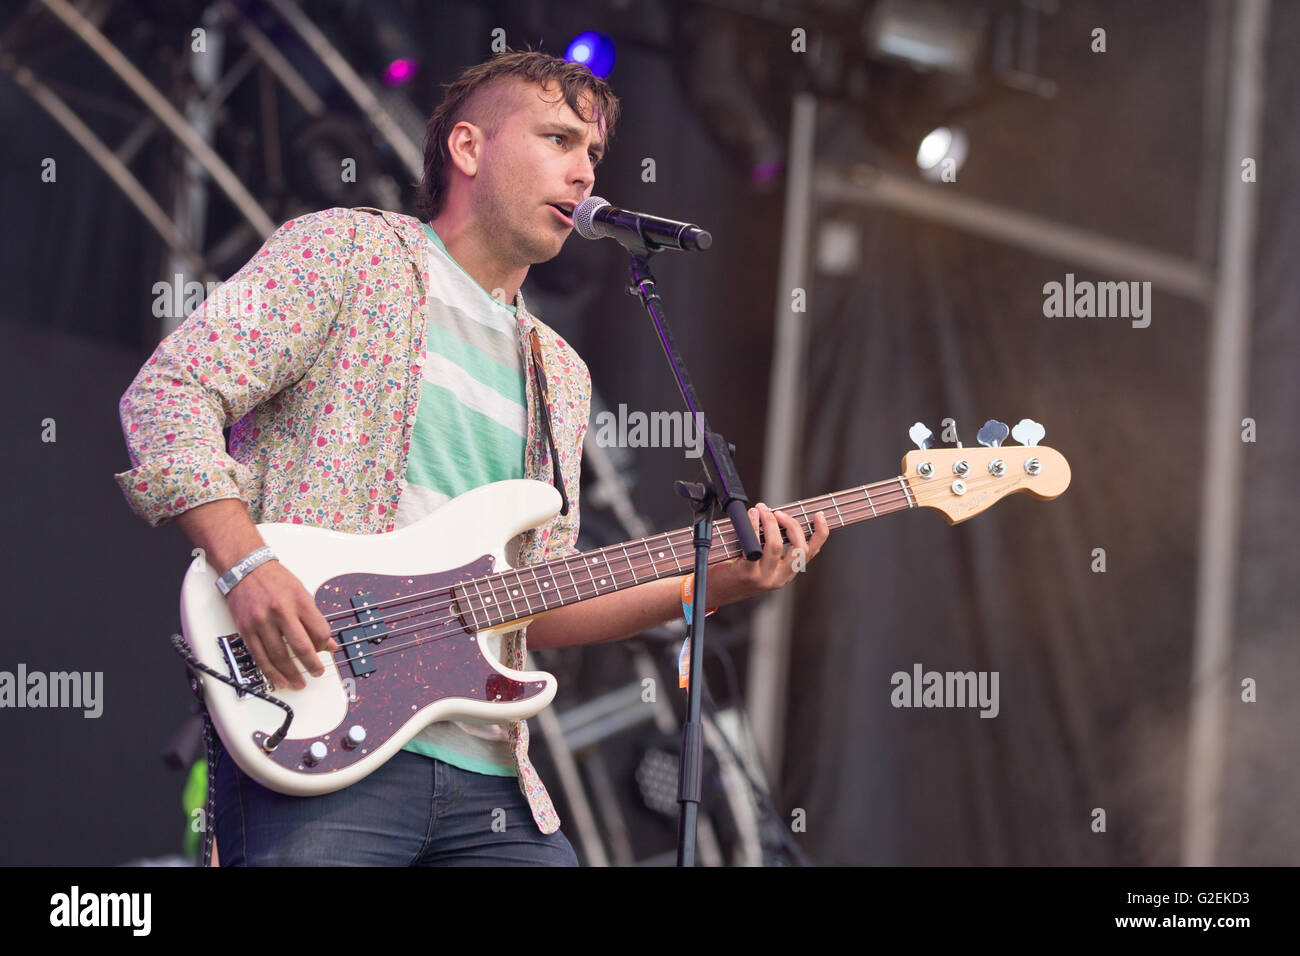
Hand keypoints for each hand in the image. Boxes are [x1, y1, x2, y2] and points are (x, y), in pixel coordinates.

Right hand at [223, 561, 338, 689]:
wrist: (245, 568)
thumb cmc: (274, 579)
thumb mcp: (302, 592)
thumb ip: (315, 619)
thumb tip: (329, 643)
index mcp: (300, 600)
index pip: (320, 631)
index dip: (324, 645)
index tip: (325, 651)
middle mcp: (281, 611)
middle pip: (301, 647)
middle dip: (312, 665)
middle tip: (317, 673)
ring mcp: (262, 621)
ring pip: (279, 656)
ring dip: (290, 674)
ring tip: (298, 683)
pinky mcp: (246, 629)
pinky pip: (260, 656)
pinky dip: (270, 671)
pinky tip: (278, 679)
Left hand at [709, 502, 829, 605]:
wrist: (713, 590)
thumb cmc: (735, 571)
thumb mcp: (761, 562)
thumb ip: (772, 546)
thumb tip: (777, 517)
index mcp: (786, 573)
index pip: (810, 553)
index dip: (820, 534)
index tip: (820, 516)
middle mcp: (779, 578)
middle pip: (799, 549)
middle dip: (792, 524)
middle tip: (778, 512)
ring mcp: (763, 577)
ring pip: (775, 545)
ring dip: (770, 521)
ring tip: (761, 510)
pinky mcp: (747, 573)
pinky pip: (755, 545)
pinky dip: (755, 526)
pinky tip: (752, 516)